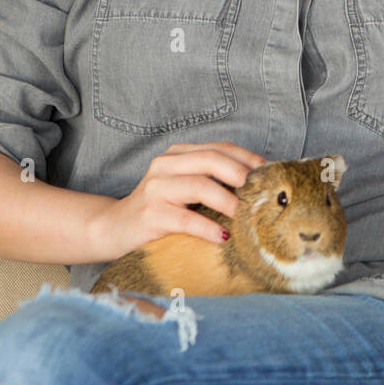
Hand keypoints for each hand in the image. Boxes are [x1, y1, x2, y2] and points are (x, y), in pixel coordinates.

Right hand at [85, 142, 266, 261]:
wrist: (113, 228)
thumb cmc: (160, 210)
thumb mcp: (186, 189)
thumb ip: (213, 182)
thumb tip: (259, 187)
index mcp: (178, 154)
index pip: (220, 148)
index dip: (248, 158)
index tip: (270, 173)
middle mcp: (166, 166)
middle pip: (211, 160)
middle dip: (241, 174)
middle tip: (260, 192)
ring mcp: (156, 189)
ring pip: (199, 185)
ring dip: (228, 200)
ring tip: (244, 216)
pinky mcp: (150, 215)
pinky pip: (185, 219)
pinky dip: (208, 228)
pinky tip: (223, 236)